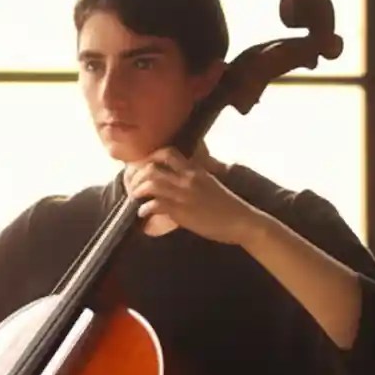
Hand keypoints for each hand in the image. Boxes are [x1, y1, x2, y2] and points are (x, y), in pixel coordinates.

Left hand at [123, 147, 260, 244]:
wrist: (241, 221)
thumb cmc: (227, 205)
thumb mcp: (210, 182)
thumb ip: (195, 176)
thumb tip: (182, 175)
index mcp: (195, 169)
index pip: (168, 153)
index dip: (151, 157)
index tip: (144, 167)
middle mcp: (188, 178)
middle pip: (153, 167)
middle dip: (138, 175)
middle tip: (133, 184)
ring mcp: (184, 195)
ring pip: (152, 183)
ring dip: (138, 190)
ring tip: (135, 198)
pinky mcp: (182, 212)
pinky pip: (156, 205)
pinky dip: (145, 209)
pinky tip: (143, 214)